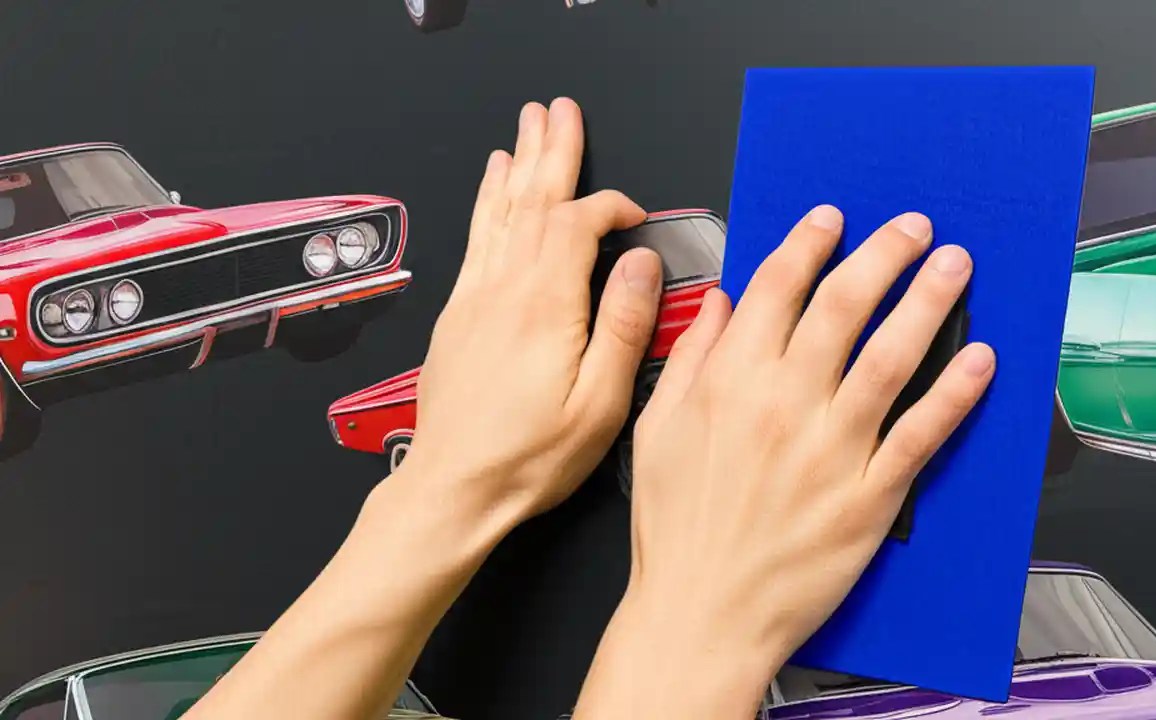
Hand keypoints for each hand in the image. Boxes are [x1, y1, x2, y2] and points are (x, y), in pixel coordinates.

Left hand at [398, 97, 663, 518]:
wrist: (453, 488)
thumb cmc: (530, 458)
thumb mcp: (601, 404)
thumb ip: (625, 325)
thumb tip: (642, 263)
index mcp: (546, 306)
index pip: (578, 224)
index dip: (610, 206)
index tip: (635, 215)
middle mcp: (505, 290)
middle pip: (532, 201)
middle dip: (551, 151)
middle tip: (560, 110)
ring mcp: (475, 298)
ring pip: (500, 212)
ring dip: (517, 164)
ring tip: (527, 124)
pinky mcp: (458, 315)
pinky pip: (475, 239)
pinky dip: (485, 203)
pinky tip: (490, 184)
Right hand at [576, 207, 994, 718]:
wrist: (701, 613)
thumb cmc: (676, 528)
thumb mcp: (657, 430)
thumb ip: (692, 357)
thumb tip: (722, 303)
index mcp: (729, 383)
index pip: (777, 288)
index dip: (809, 243)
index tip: (832, 219)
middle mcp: (784, 404)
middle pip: (844, 306)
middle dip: (884, 254)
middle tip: (913, 227)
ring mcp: (831, 449)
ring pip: (891, 355)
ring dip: (928, 301)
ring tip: (954, 266)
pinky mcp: (869, 496)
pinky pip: (921, 432)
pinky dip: (954, 392)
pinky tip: (979, 359)